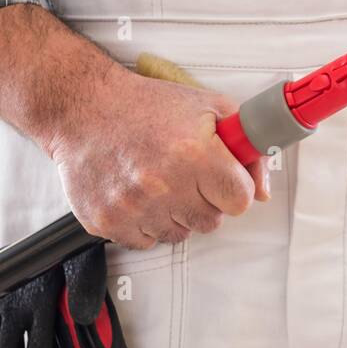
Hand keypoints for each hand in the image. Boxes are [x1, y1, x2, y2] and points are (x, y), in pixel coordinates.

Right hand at [0, 6, 266, 250]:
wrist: (83, 107)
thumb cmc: (147, 106)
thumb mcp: (210, 109)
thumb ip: (247, 147)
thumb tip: (263, 190)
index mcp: (194, 154)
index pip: (241, 201)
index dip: (235, 188)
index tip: (223, 178)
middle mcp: (164, 184)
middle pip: (211, 221)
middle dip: (205, 200)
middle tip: (186, 174)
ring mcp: (132, 207)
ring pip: (179, 234)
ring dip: (175, 213)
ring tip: (159, 179)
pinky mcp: (106, 221)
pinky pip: (144, 241)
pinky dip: (145, 222)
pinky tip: (137, 193)